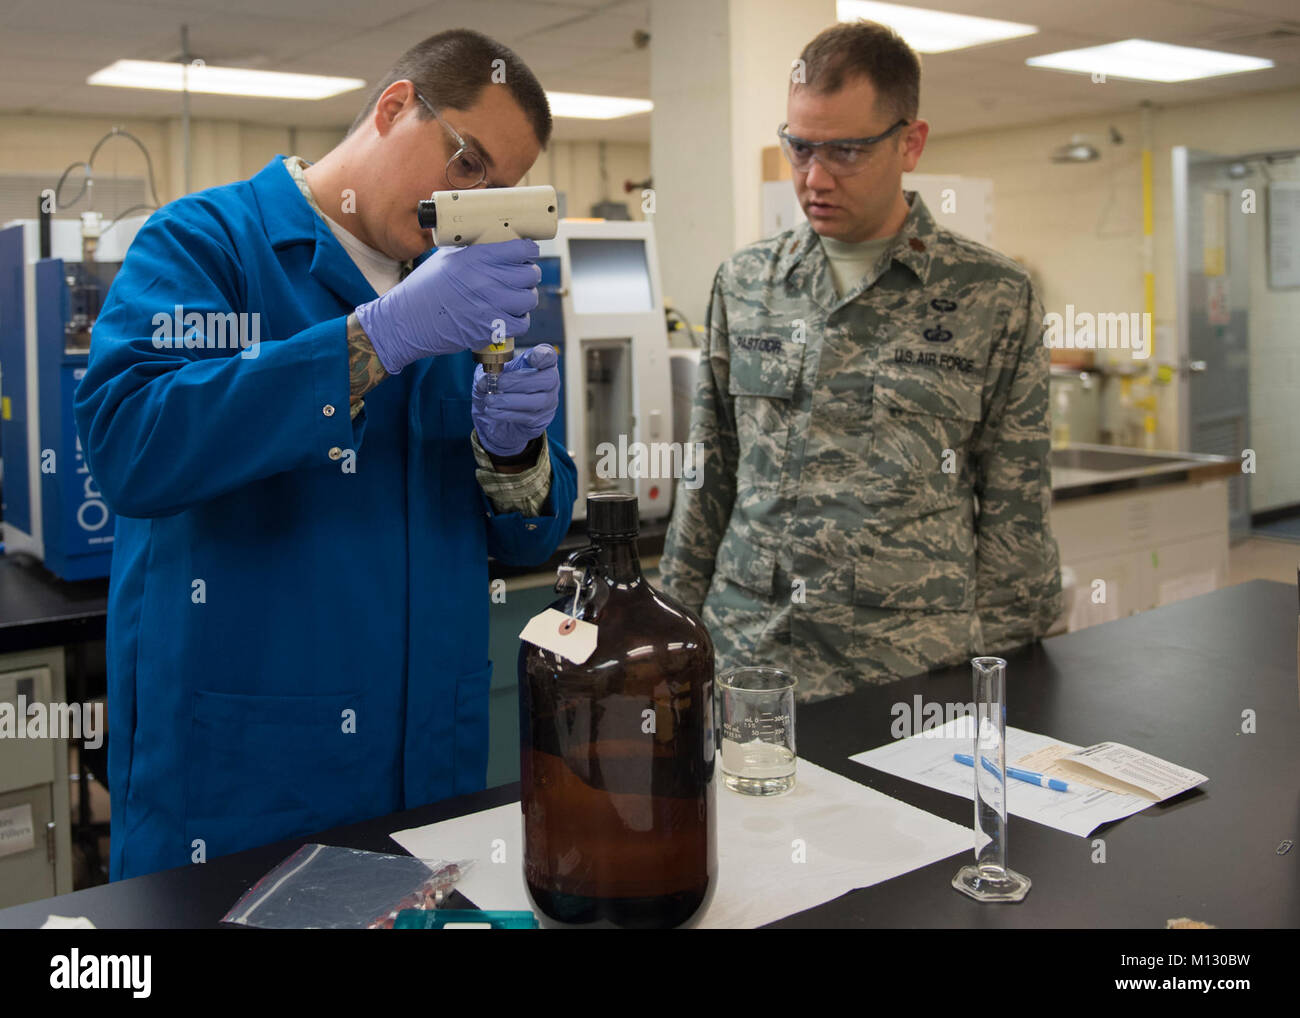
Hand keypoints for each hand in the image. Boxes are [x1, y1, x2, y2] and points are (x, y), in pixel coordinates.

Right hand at [354, 239, 540, 373]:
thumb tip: (495, 241)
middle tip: (521, 277)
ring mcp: (490, 306)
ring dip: (525, 298)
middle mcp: (486, 280)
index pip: (521, 249)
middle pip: (530, 274)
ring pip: (529, 299)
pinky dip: (518, 320)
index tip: (528, 253)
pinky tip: (508, 316)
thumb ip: (472, 250)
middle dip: (528, 274)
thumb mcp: (446, 258)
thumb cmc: (424, 288)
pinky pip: (522, 323)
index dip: (529, 251)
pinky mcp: (490, 329)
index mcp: (476, 258)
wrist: (407, 321)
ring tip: (515, 298)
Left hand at [472, 345, 559, 456]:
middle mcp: (550, 382)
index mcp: (540, 364)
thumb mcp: (494, 375)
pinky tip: (492, 410)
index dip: (543, 355)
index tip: (531, 358)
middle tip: (499, 384)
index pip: (549, 356)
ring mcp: (548, 403)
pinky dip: (506, 413)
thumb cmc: (501, 390)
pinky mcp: (540, 420)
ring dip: (510, 400)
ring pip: (538, 401)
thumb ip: (490, 374)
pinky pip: (527, 417)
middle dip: (520, 381)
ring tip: (490, 400)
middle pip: (548, 379)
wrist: (497, 420)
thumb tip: (485, 381)